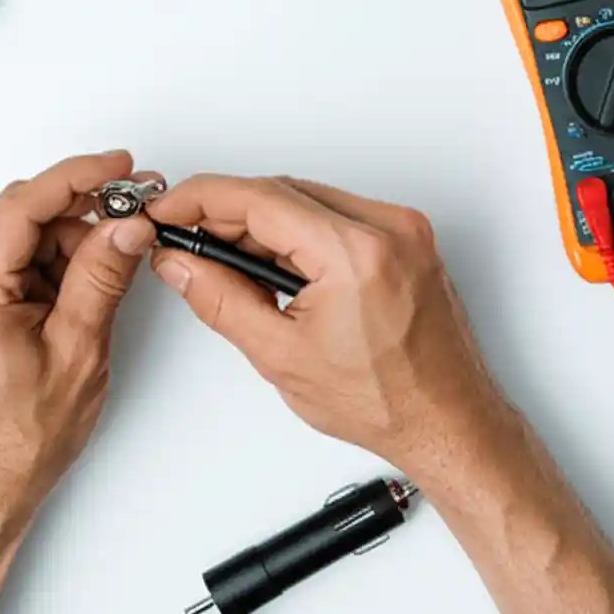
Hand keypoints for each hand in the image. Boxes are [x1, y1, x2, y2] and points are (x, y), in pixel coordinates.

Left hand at [0, 151, 157, 510]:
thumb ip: (102, 276)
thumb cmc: (19, 435)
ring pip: (19, 234)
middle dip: (80, 212)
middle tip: (133, 217)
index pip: (24, 205)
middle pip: (20, 213)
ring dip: (67, 241)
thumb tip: (127, 224)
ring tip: (108, 273)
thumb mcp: (78, 349)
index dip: (78, 177)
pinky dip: (50, 263)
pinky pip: (11, 259)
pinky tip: (80, 287)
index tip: (121, 167)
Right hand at [148, 175, 506, 473]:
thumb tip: (181, 264)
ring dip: (262, 221)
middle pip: (282, 191)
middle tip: (186, 240)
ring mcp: (403, 229)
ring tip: (227, 260)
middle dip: (226, 212)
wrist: (446, 421)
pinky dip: (299, 229)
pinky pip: (338, 213)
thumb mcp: (281, 355)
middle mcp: (387, 229)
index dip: (200, 198)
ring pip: (309, 198)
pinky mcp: (408, 237)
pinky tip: (275, 261)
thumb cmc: (384, 402)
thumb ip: (220, 300)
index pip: (259, 198)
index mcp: (356, 255)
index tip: (167, 209)